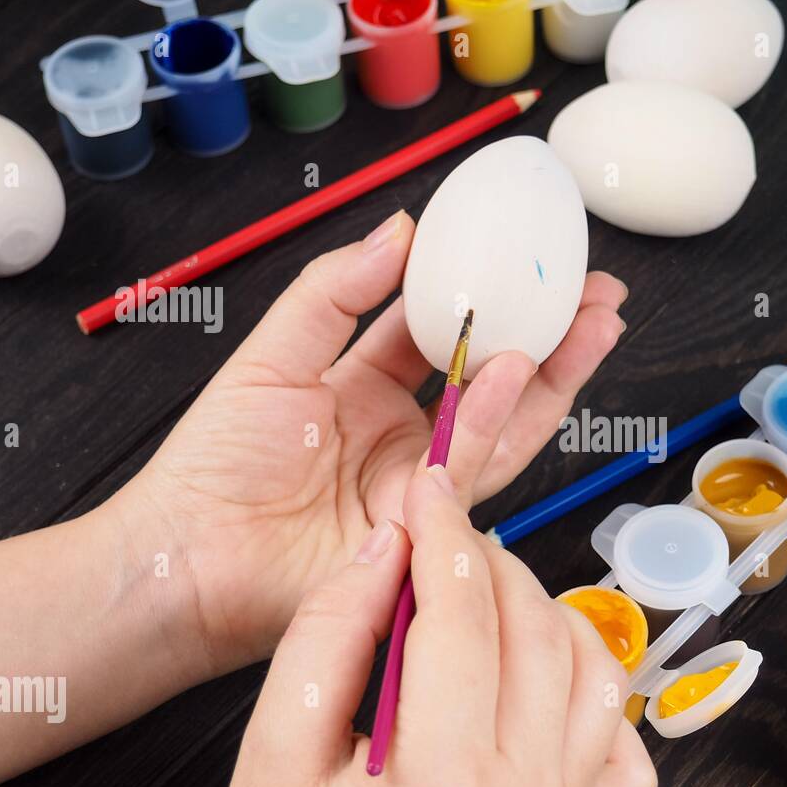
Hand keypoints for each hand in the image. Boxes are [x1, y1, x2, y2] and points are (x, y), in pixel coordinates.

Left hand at [116, 210, 627, 677]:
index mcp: (366, 389)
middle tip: (595, 295)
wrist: (191, 557)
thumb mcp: (273, 356)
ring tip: (590, 325)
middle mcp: (405, 434)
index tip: (524, 258)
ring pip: (503, 422)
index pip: (440, 332)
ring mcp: (421, 479)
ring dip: (551, 374)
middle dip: (550, 336)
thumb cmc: (214, 466)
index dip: (485, 296)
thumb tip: (398, 230)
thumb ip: (334, 293)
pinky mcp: (428, 521)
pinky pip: (470, 463)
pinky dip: (495, 416)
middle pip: (492, 378)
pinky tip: (517, 368)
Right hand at [200, 465, 656, 786]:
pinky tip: (543, 677)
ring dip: (547, 611)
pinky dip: (598, 696)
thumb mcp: (271, 750)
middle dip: (488, 559)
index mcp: (443, 783)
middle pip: (536, 628)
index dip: (443, 531)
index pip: (464, 612)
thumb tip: (387, 546)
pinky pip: (625, 752)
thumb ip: (330, 633)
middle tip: (437, 537)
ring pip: (599, 673)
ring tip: (485, 596)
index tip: (426, 490)